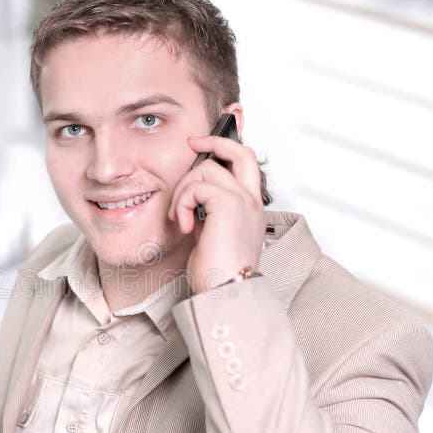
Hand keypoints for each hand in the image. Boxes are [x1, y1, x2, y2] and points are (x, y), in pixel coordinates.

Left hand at [167, 135, 264, 293]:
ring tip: (180, 217)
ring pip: (207, 169)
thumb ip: (207, 214)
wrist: (225, 292)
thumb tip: (191, 201)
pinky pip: (196, 187)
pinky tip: (184, 226)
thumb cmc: (218, 273)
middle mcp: (252, 201)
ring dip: (183, 191)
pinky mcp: (229, 204)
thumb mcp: (211, 236)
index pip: (245, 165)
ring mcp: (243, 201)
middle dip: (214, 140)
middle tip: (191, 144)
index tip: (201, 146)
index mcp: (251, 209)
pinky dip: (182, 204)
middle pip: (240, 152)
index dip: (225, 149)